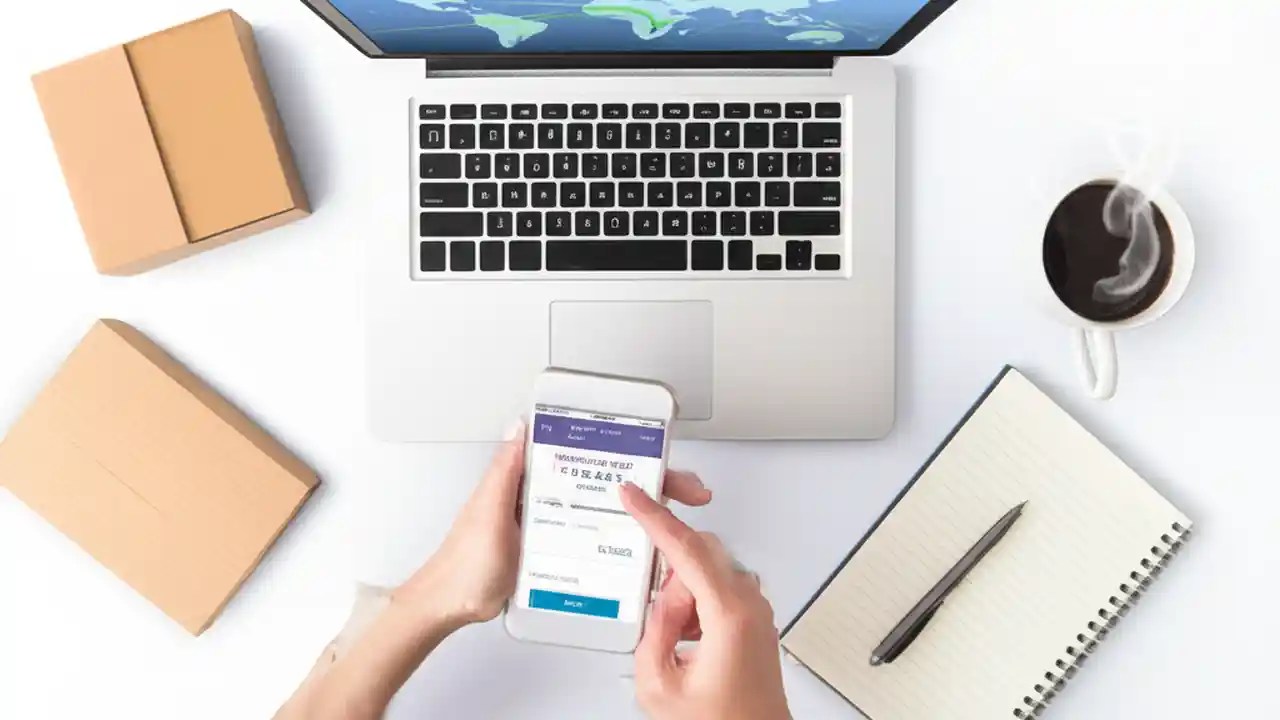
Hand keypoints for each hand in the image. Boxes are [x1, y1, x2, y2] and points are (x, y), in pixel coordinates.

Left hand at [397, 423, 714, 627]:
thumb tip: (521, 426)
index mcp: (530, 479)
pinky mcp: (558, 552)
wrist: (450, 606)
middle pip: (610, 482)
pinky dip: (627, 542)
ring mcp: (555, 526)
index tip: (659, 452)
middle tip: (686, 491)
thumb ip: (504, 471)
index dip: (627, 451)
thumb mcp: (485, 512)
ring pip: (610, 510)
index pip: (589, 455)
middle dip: (654, 483)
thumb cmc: (461, 564)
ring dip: (646, 513)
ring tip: (676, 520)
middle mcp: (547, 498)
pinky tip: (646, 551)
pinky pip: (599, 540)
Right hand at [621, 483, 790, 719]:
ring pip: (708, 573)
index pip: (686, 548)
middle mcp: (750, 605)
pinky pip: (720, 592)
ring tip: (677, 641)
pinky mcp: (756, 620)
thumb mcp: (659, 684)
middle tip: (658, 614)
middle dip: (670, 576)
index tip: (635, 494)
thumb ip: (654, 629)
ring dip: (684, 596)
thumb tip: (662, 600)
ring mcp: (757, 611)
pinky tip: (688, 642)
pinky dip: (697, 606)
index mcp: (729, 614)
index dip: (655, 517)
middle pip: (700, 555)